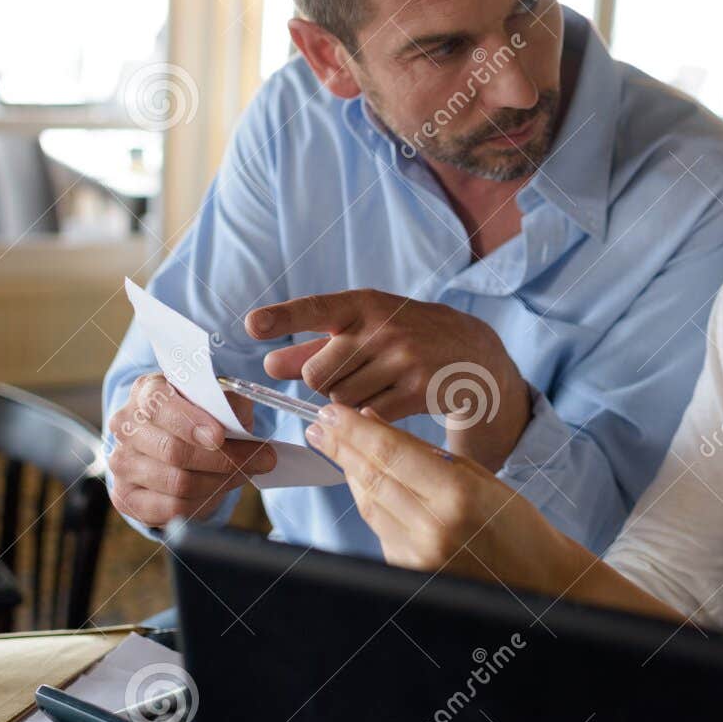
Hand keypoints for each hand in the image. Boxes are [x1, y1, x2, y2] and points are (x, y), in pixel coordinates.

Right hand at [106, 373, 276, 527]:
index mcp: (146, 391)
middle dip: (223, 459)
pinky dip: (205, 501)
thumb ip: (230, 405)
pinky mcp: (126, 497)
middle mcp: (126, 426)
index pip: (161, 406)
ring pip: (178, 483)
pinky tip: (220, 488)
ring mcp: (121, 463)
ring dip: (220, 481)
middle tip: (261, 459)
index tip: (219, 436)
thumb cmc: (201, 415)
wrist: (176, 439)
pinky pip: (172, 509)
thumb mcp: (218, 399)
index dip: (191, 423)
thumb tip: (240, 424)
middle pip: (173, 451)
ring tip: (244, 472)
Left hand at [246, 290, 530, 470]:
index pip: (315, 310)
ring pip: (340, 400)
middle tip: (347, 376)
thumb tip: (270, 366)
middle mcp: (382, 327)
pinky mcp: (417, 389)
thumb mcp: (361, 329)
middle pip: (316, 375)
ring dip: (347, 403)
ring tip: (375, 386)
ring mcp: (402, 358)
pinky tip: (388, 402)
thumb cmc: (402, 336)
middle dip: (321, 385)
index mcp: (363, 304)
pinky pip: (368, 416)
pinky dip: (369, 417)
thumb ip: (313, 347)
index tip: (252, 325)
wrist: (470, 350)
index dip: (282, 318)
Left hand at [304, 403, 571, 591]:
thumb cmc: (514, 523)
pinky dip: (369, 501)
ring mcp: (416, 557)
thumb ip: (424, 454)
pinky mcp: (406, 574)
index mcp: (457, 496)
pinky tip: (363, 481)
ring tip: (334, 446)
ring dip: (350, 472)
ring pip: (368, 504)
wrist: (535, 580)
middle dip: (341, 447)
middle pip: (371, 478)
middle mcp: (432, 529)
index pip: (391, 454)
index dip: (356, 430)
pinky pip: (379, 529)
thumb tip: (374, 427)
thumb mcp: (478, 476)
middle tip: (319, 423)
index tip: (332, 411)